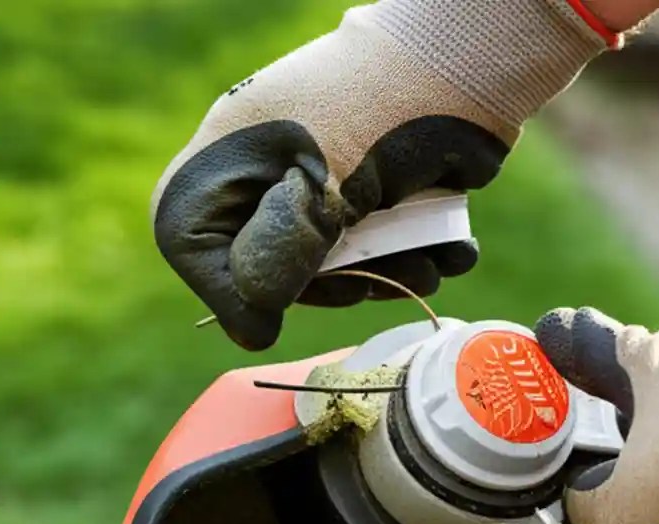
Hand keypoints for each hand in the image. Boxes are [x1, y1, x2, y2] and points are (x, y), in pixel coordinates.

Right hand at [154, 0, 611, 349]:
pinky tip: (447, 252)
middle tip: (373, 287)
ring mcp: (311, 186)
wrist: (458, 57)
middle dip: (335, 286)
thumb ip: (280, 254)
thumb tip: (252, 331)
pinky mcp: (363, 190)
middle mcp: (256, 182)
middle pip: (275, 271)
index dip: (238, 295)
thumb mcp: (318, 187)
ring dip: (386, 275)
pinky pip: (376, 243)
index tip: (277, 319)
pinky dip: (412, 255)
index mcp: (217, 171)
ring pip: (336, 262)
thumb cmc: (371, 108)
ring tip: (428, 267)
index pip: (200, 258)